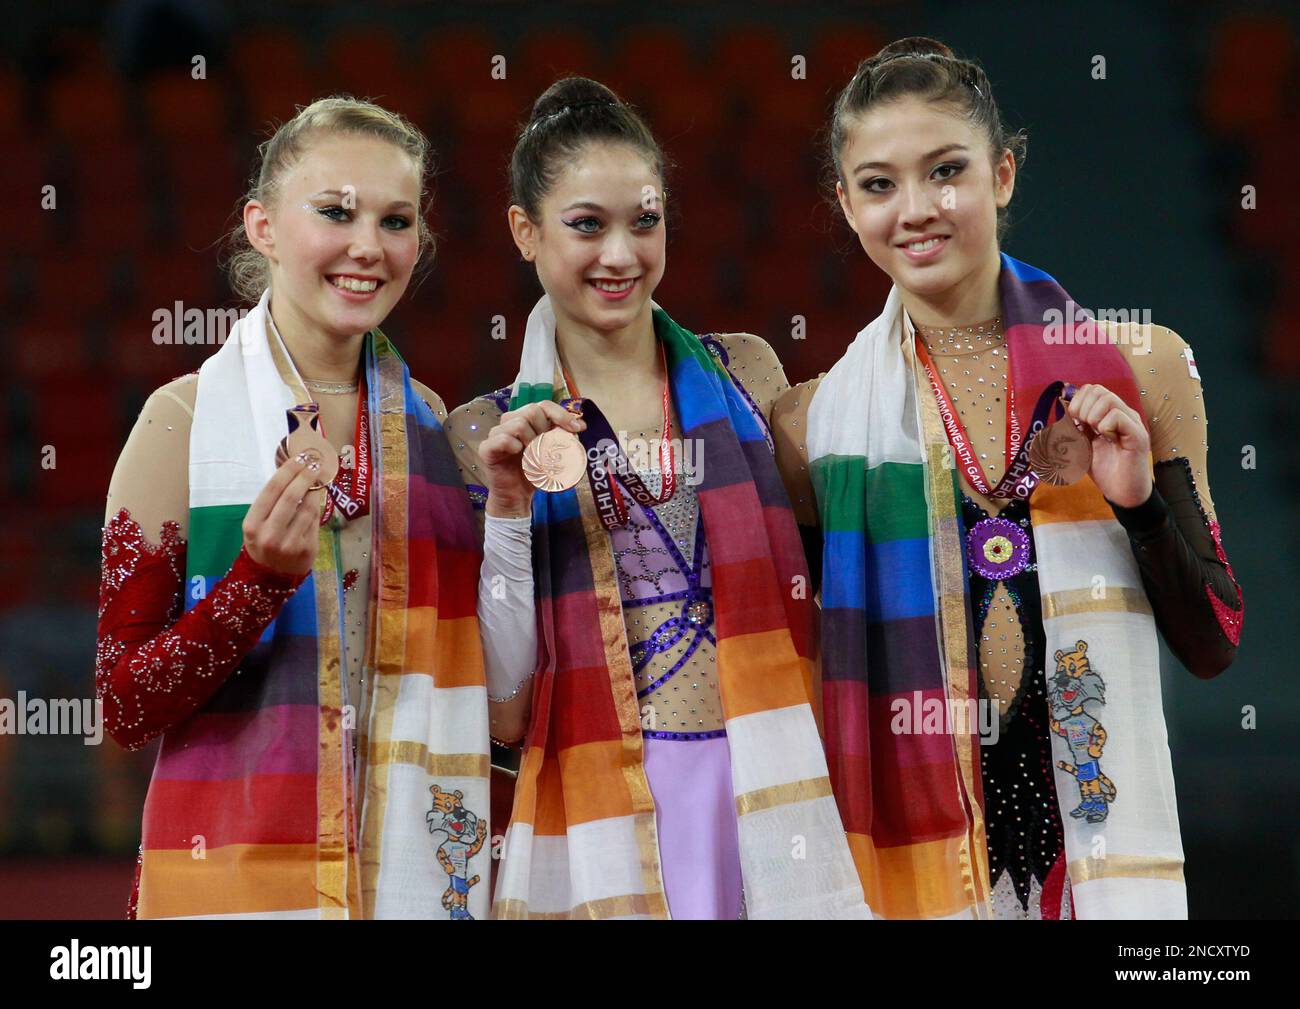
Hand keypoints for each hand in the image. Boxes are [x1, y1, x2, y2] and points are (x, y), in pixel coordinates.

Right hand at [241, 458, 323, 576]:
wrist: (270, 577)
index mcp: (252, 524)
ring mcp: (290, 543)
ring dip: (315, 489)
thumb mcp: (257, 524)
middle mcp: (269, 534)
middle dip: (305, 476)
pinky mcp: (307, 549)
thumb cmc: (263, 543)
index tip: (299, 458)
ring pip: (307, 508)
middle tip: (314, 463)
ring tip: (317, 478)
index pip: (271, 490)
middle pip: (291, 496)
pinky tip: (317, 497)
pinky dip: (317, 506)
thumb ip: (271, 502)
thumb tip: (292, 470)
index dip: (287, 471)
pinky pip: (315, 521)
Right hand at [479, 401, 585, 517]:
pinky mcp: (486, 448)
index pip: (544, 405)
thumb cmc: (534, 472)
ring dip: (532, 441)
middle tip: (546, 448)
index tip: (578, 429)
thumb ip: (562, 437)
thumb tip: (581, 425)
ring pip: (519, 424)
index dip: (561, 414)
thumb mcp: (552, 452)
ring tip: (532, 455)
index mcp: (526, 419)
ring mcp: (496, 433)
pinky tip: (518, 455)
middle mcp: (510, 422)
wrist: (517, 496)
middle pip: (532, 410)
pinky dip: (514, 446)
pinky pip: (502, 439)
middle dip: (545, 429)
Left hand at [1065, 383, 1151, 507]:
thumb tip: (1063, 409)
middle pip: (1099, 390)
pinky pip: (1118, 416)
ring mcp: (1131, 423)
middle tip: (1083, 428)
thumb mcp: (1082, 445)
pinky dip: (1105, 426)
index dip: (1077, 402)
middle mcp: (1122, 414)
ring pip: (1108, 399)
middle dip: (1082, 408)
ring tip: (1095, 433)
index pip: (1092, 390)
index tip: (1074, 422)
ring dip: (1093, 416)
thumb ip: (1075, 428)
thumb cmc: (1104, 470)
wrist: (1122, 493)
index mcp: (1109, 414)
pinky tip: (1107, 439)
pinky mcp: (1137, 435)